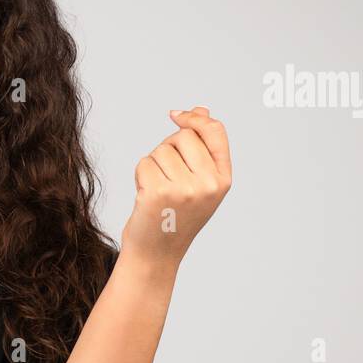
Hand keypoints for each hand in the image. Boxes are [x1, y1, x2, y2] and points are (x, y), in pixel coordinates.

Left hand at [121, 106, 231, 268]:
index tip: (176, 115)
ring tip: (158, 191)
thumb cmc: (174, 215)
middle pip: (183, 136)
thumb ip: (201, 148)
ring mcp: (184, 189)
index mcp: (223, 180)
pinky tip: (146, 197)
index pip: (215, 132)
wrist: (156, 253)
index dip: (195, 118)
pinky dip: (140, 176)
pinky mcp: (158, 193)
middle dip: (169, 148)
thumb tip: (201, 109)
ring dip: (153, 165)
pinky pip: (144, 163)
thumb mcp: (197, 182)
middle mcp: (208, 184)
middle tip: (167, 178)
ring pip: (161, 149)